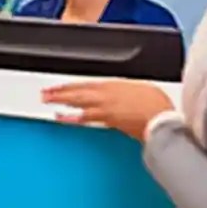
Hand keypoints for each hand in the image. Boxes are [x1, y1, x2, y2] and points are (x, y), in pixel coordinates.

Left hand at [40, 80, 174, 140]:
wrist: (161, 120)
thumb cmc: (155, 103)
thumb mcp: (137, 87)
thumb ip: (121, 89)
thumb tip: (115, 91)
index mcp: (112, 85)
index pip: (84, 84)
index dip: (68, 86)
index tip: (56, 87)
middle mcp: (105, 97)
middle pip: (77, 94)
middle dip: (59, 94)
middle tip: (44, 94)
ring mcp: (106, 110)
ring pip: (79, 106)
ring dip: (62, 105)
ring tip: (49, 104)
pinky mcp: (109, 123)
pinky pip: (87, 119)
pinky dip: (74, 118)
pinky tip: (65, 119)